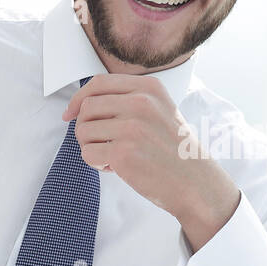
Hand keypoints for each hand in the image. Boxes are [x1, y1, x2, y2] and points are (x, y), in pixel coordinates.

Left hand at [63, 74, 239, 249]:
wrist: (196, 183)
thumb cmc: (175, 151)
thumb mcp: (160, 110)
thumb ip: (129, 100)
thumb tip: (83, 103)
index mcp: (149, 88)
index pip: (99, 83)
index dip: (79, 98)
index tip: (70, 113)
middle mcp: (141, 103)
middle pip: (87, 106)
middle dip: (84, 127)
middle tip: (98, 143)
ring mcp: (132, 127)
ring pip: (83, 131)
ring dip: (90, 147)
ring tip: (111, 157)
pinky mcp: (123, 153)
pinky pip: (88, 154)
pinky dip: (96, 164)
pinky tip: (115, 168)